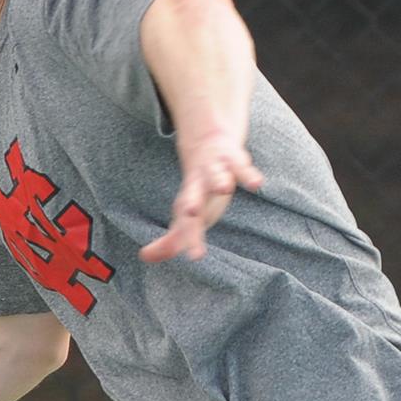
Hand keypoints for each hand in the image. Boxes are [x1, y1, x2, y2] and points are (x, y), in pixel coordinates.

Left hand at [140, 133, 264, 262]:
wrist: (207, 144)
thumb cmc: (200, 189)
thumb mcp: (186, 215)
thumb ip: (171, 239)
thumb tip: (144, 257)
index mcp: (188, 203)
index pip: (186, 225)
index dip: (190, 240)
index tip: (196, 257)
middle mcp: (198, 186)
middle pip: (193, 197)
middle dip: (193, 204)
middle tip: (190, 212)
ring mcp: (215, 171)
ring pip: (216, 175)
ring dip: (218, 180)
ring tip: (224, 188)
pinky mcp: (233, 159)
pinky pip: (241, 166)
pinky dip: (248, 174)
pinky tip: (256, 184)